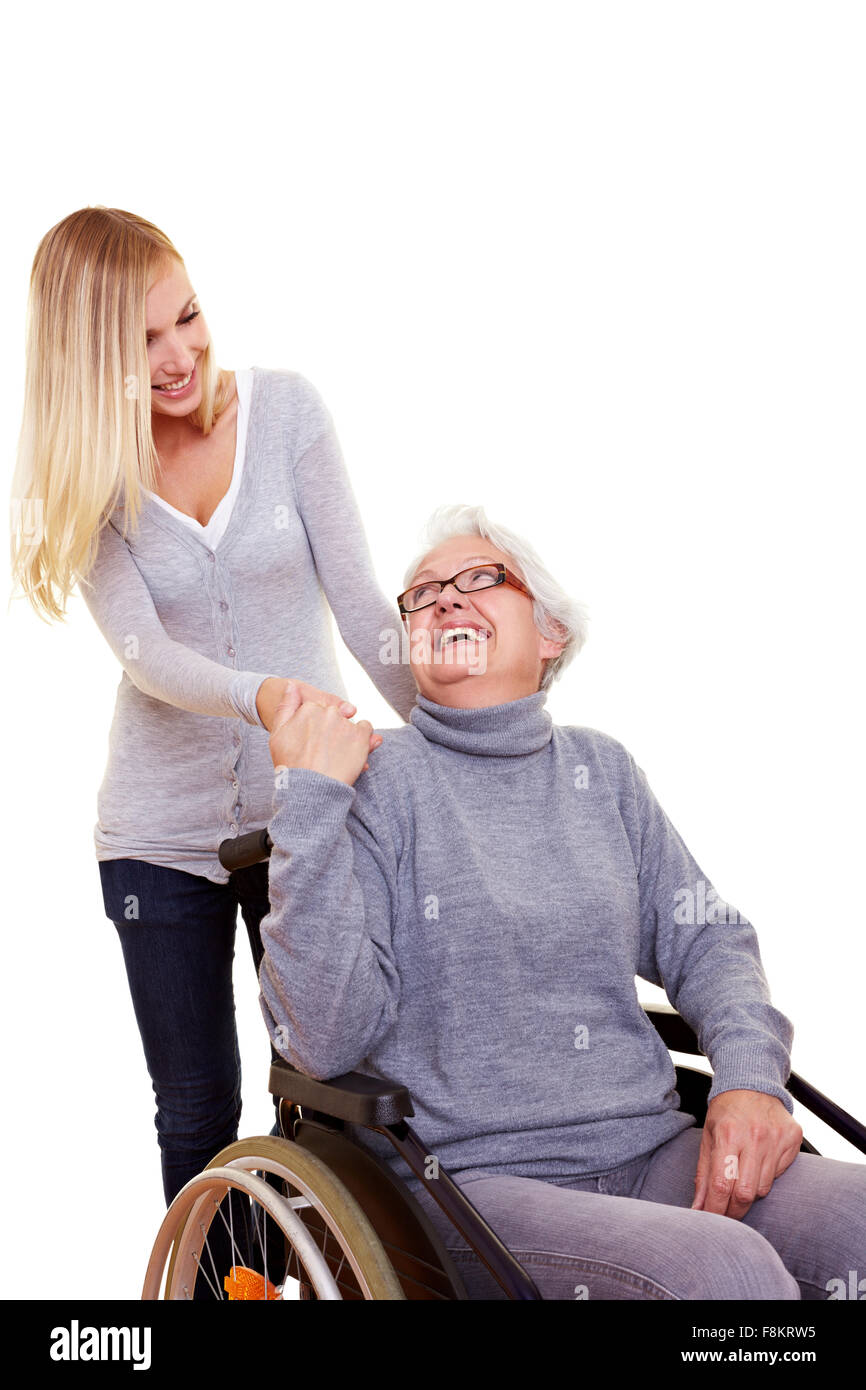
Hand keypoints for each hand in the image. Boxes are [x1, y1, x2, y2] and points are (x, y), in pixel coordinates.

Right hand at [269, 680, 381, 785]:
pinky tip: (352, 753)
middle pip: (335, 715)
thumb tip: (292, 686)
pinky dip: (364, 739)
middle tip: (326, 751)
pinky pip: (367, 729)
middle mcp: (328, 712)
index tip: (313, 743)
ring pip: (351, 723)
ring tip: (339, 756)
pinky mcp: (361, 736)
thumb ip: (286, 706)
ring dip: (348, 735)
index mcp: (308, 708)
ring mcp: (345, 723)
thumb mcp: (278, 734)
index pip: (318, 710)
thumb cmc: (290, 764)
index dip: (316, 727)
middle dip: (332, 729)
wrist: (310, 789)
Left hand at [692, 1090, 802, 1219]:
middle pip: (746, 1193)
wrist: (752, 1083)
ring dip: (750, 1193)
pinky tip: (759, 1162)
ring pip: (764, 1188)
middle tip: (726, 1213)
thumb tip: (697, 1209)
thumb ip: (703, 1175)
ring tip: (742, 1179)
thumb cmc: (726, 1111)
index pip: (721, 1184)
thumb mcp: (708, 1137)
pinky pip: (779, 1174)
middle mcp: (754, 1136)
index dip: (715, 1209)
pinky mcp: (793, 1139)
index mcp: (728, 1134)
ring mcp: (776, 1138)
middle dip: (734, 1211)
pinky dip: (767, 1177)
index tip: (710, 1220)